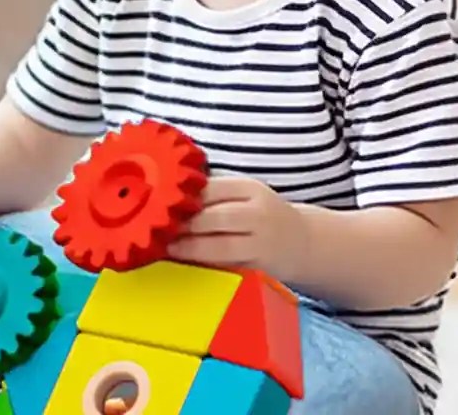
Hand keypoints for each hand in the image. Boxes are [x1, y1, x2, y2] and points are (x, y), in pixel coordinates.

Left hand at [166, 176, 307, 282]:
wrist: (303, 243)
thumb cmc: (259, 215)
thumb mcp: (243, 194)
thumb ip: (211, 193)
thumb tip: (162, 196)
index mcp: (249, 188)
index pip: (209, 189)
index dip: (180, 198)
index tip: (155, 205)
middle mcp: (258, 214)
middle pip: (213, 218)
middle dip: (181, 225)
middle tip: (154, 229)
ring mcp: (262, 243)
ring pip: (220, 246)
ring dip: (188, 248)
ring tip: (165, 247)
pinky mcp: (260, 268)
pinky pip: (228, 266)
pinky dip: (204, 265)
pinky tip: (184, 262)